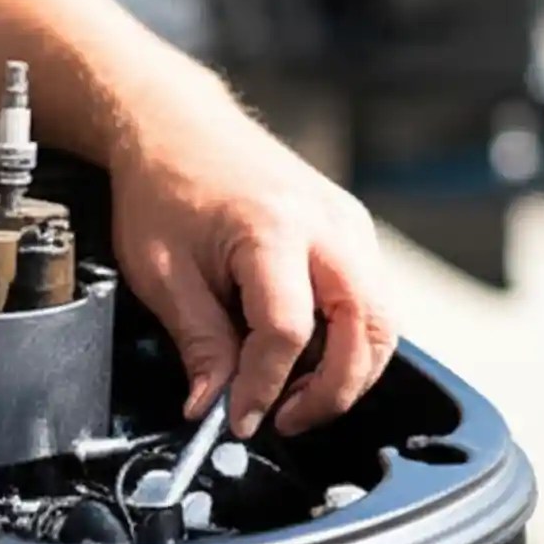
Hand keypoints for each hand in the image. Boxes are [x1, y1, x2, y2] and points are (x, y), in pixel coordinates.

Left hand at [111, 72, 396, 439]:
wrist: (176, 124)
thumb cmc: (164, 185)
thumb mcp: (161, 272)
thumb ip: (197, 342)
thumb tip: (212, 405)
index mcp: (272, 230)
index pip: (287, 332)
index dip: (264, 387)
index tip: (238, 418)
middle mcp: (326, 225)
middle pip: (366, 331)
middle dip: (332, 392)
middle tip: (283, 419)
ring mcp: (347, 223)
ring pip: (382, 320)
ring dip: (350, 372)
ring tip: (296, 396)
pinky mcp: (352, 227)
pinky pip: (371, 298)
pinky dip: (351, 339)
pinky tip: (308, 355)